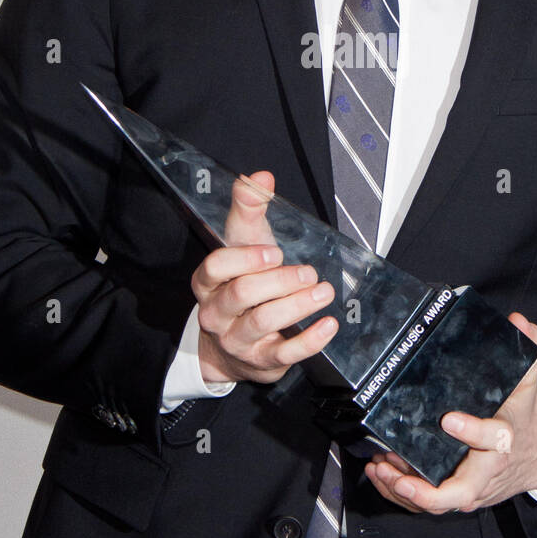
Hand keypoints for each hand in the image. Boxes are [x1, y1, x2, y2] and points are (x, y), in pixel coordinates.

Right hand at [191, 171, 337, 383]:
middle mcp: (216, 313)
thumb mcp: (242, 245)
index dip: (245, 258)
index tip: (274, 251)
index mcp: (207, 283)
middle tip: (308, 272)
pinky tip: (329, 324)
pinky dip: (310, 339)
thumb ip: (248, 209)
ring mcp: (237, 340)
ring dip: (298, 304)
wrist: (233, 346)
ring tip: (323, 291)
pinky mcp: (262, 361)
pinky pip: (285, 353)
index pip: (214, 268)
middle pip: (242, 293)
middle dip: (280, 280)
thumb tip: (260, 176)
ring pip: (263, 321)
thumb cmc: (242, 283)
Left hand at [364, 314, 536, 513]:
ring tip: (380, 469)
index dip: (471, 433)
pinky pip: (428, 502)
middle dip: (426, 490)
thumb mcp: (528, 386)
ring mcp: (471, 488)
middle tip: (399, 472)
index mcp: (503, 442)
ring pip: (436, 502)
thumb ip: (526, 352)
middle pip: (458, 492)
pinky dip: (403, 492)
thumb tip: (520, 322)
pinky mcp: (459, 496)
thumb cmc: (526, 420)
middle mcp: (485, 471)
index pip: (491, 441)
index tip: (448, 419)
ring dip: (404, 490)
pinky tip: (383, 474)